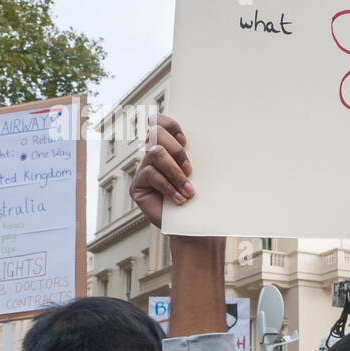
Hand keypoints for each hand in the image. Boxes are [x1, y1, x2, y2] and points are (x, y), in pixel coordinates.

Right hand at [131, 114, 194, 228]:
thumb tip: (213, 136)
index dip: (170, 124)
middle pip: (155, 133)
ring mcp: (143, 171)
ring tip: (189, 190)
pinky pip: (151, 174)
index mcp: (169, 149)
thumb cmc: (202, 201)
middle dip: (176, 151)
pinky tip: (180, 199)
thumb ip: (198, 157)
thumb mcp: (203, 176)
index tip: (186, 140)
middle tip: (190, 170)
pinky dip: (169, 186)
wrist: (194, 227)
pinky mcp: (137, 186)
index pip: (160, 123)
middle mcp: (153, 157)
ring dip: (175, 172)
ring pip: (155, 154)